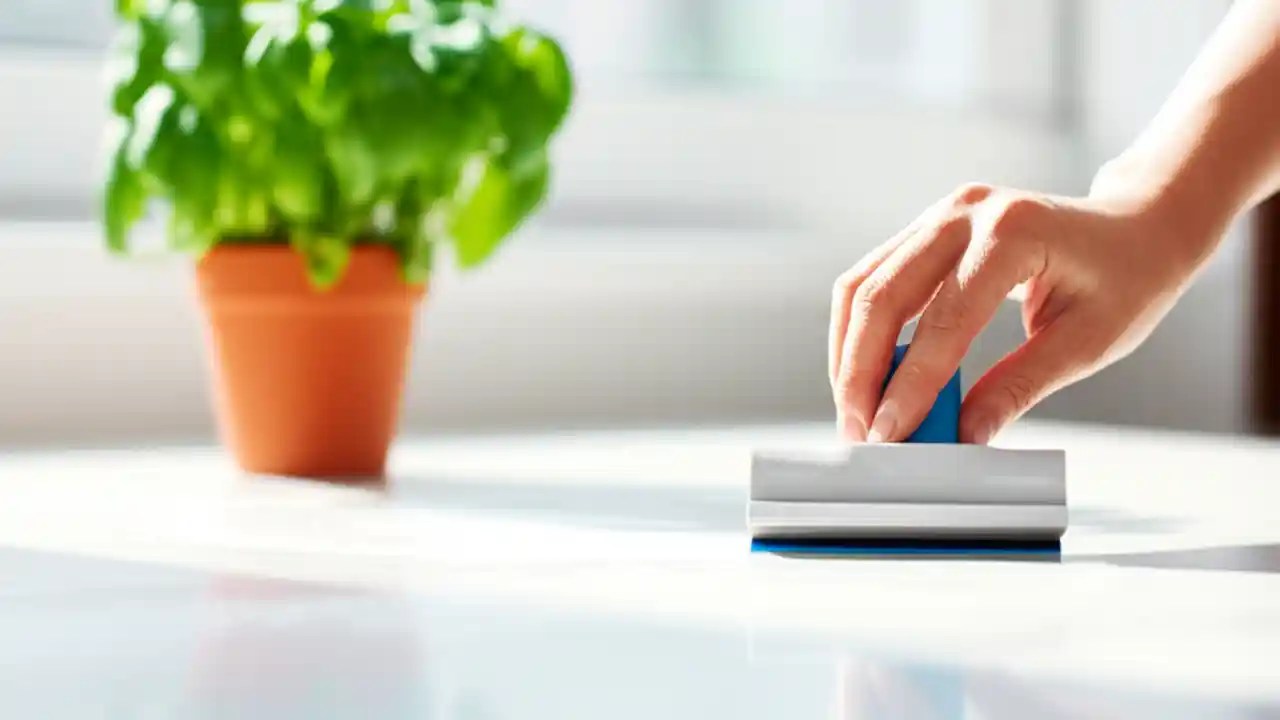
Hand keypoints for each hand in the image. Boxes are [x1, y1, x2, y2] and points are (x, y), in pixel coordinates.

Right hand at [828, 178, 1214, 444]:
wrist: (1138, 225)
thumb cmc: (1127, 279)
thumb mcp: (1087, 343)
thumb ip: (1019, 388)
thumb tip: (965, 437)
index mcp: (1013, 232)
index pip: (943, 319)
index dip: (910, 384)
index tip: (889, 435)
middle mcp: (964, 211)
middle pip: (882, 294)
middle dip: (860, 371)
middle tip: (859, 431)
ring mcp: (940, 213)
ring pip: (862, 284)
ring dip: (849, 353)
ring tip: (856, 411)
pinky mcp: (926, 228)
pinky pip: (873, 278)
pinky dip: (860, 331)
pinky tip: (866, 376)